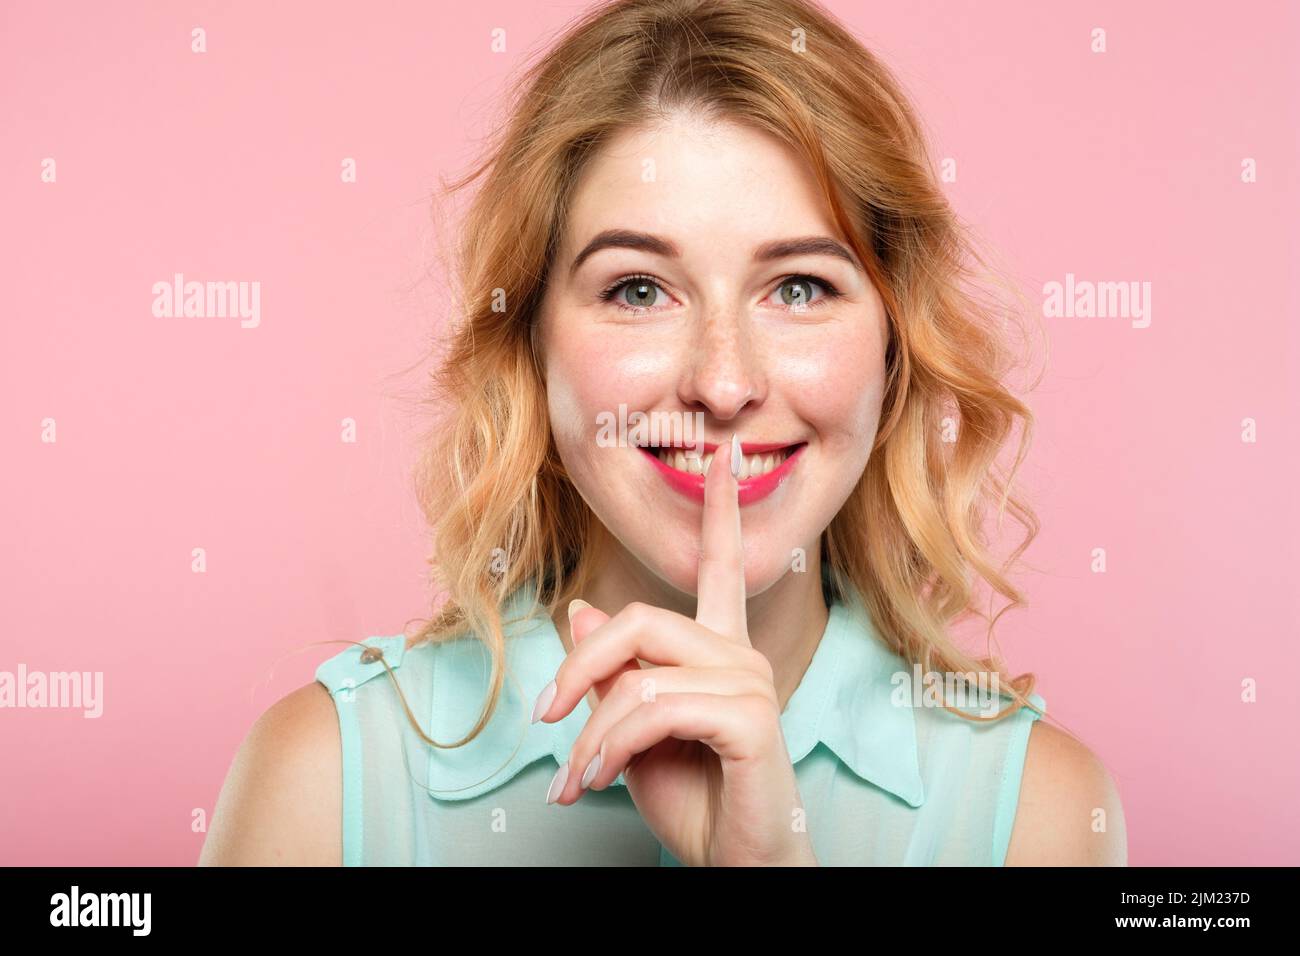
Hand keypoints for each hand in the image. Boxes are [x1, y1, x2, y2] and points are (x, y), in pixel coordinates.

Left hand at [533, 434, 817, 865]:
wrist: (731, 862)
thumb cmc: (692, 799)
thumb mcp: (629, 732)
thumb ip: (612, 674)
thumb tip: (581, 610)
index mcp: (717, 649)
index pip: (720, 566)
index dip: (719, 510)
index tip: (721, 456)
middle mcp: (738, 654)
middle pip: (639, 618)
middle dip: (579, 668)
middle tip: (547, 720)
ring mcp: (748, 681)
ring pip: (636, 674)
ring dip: (589, 733)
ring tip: (576, 777)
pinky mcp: (748, 716)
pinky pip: (654, 708)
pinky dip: (610, 746)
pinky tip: (597, 781)